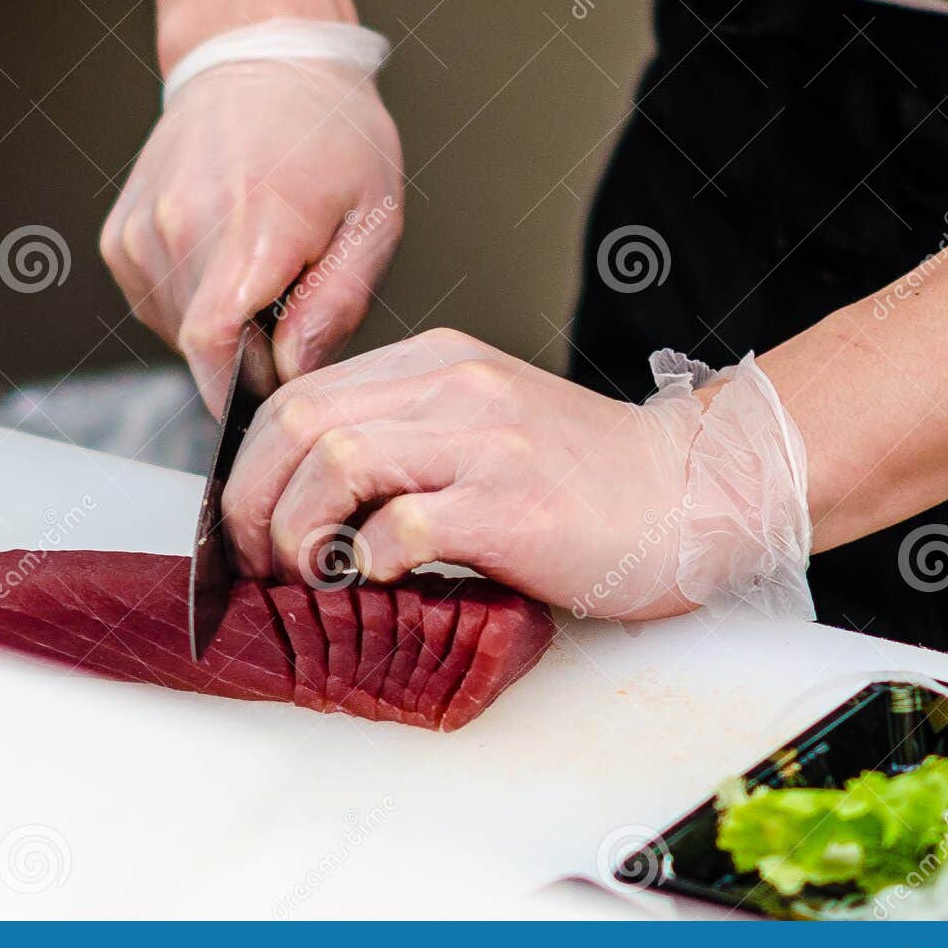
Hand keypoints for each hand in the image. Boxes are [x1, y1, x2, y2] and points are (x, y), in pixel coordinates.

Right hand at [100, 57, 402, 408]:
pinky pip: (158, 306)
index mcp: (252, 224)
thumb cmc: (331, 135)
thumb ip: (336, 302)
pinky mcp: (122, 238)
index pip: (213, 349)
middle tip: (293, 302)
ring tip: (264, 267)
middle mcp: (182, 226)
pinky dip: (195, 302)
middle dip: (251, 354)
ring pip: (178, 333)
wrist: (262, 58)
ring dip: (224, 327)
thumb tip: (293, 370)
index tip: (280, 385)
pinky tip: (228, 257)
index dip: (246, 389)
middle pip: (203, 350)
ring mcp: (142, 232)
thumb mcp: (374, 217)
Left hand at [221, 328, 705, 620]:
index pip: (299, 395)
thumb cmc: (591, 479)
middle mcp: (454, 387)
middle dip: (252, 502)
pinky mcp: (512, 503)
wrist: (697, 492)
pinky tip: (385, 581)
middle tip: (260, 563)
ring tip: (315, 577)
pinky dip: (369, 562)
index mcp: (438, 365)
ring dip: (298, 531)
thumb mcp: (486, 428)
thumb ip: (408, 441)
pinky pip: (401, 525)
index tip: (250, 525)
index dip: (251, 467)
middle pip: (298, 422)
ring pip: (334, 460)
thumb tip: (310, 501)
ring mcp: (484, 441)